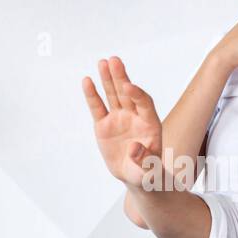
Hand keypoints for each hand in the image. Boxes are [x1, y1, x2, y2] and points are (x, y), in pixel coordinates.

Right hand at [82, 56, 161, 189]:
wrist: (136, 176)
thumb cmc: (148, 173)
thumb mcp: (150, 171)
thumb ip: (145, 159)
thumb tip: (135, 148)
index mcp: (150, 124)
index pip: (145, 103)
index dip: (137, 94)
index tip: (128, 86)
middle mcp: (135, 117)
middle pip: (128, 93)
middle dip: (121, 77)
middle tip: (114, 60)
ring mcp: (119, 119)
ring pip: (113, 95)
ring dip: (108, 79)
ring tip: (103, 62)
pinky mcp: (104, 125)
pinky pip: (97, 108)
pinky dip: (92, 95)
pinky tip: (87, 81)